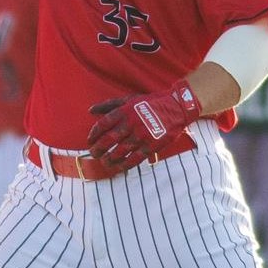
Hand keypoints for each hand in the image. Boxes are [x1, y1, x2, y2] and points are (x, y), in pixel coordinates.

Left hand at [86, 79, 202, 171]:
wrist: (177, 107)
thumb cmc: (150, 103)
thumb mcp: (129, 99)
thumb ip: (109, 105)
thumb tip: (91, 110)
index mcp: (124, 112)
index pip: (103, 125)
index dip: (93, 134)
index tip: (90, 140)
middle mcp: (131, 124)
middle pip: (108, 140)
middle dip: (98, 149)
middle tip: (94, 154)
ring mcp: (141, 136)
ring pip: (120, 152)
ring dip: (109, 159)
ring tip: (104, 162)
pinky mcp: (151, 145)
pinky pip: (135, 159)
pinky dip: (125, 164)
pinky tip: (119, 167)